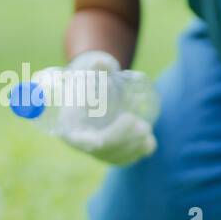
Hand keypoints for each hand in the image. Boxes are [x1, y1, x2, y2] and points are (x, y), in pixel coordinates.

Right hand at [34, 50, 157, 165]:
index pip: (81, 141)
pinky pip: (130, 158)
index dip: (95, 140)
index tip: (108, 134)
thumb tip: (101, 61)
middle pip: (105, 149)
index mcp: (70, 128)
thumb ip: (95, 69)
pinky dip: (141, 151)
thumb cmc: (88, 85)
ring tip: (146, 128)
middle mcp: (84, 144)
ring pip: (120, 155)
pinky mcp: (116, 155)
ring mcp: (101, 152)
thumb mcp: (89, 76)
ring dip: (135, 144)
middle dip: (124, 139)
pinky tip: (150, 142)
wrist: (94, 98)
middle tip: (142, 126)